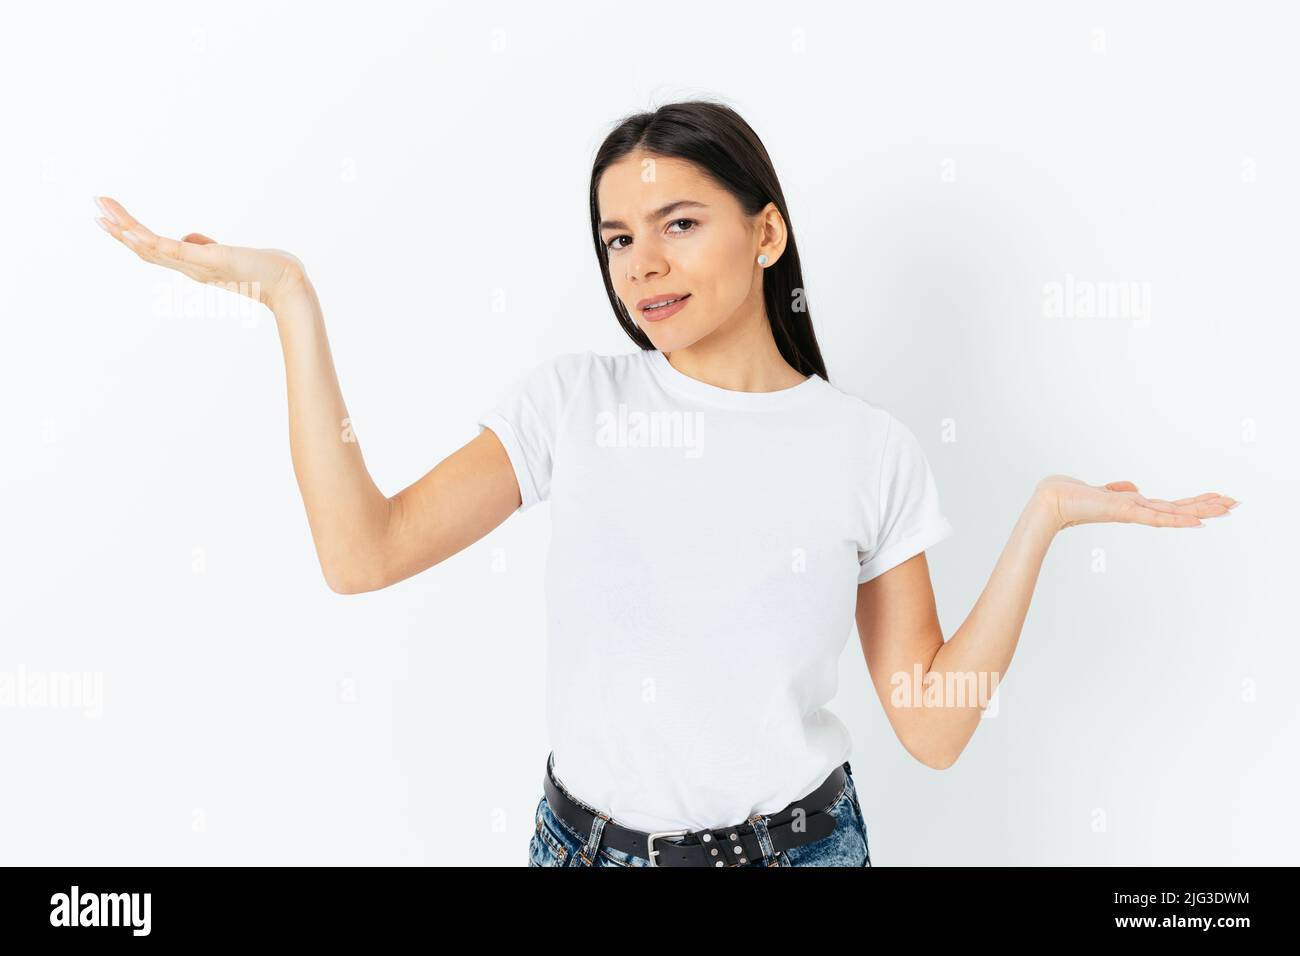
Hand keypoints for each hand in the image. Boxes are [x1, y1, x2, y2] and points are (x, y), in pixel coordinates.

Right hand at [93, 196, 306, 308]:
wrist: (288, 285)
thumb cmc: (263, 269)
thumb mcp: (228, 252)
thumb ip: (204, 245)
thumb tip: (187, 237)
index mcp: (192, 265)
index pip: (153, 249)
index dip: (128, 236)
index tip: (108, 218)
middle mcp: (191, 269)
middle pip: (145, 249)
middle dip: (118, 229)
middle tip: (95, 208)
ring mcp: (199, 266)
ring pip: (154, 249)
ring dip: (127, 231)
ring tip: (103, 214)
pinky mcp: (211, 262)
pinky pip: (176, 252)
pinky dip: (152, 242)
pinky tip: (134, 232)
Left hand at [1034, 474, 1236, 532]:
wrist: (1051, 502)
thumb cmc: (1070, 496)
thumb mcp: (1100, 490)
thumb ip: (1118, 490)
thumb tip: (1135, 489)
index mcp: (1133, 506)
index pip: (1168, 505)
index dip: (1192, 503)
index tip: (1215, 500)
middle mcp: (1136, 510)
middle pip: (1178, 509)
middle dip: (1206, 506)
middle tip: (1235, 504)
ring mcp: (1132, 512)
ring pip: (1173, 512)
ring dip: (1201, 509)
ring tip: (1227, 508)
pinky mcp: (1123, 512)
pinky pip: (1155, 517)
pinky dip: (1176, 519)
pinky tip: (1196, 522)